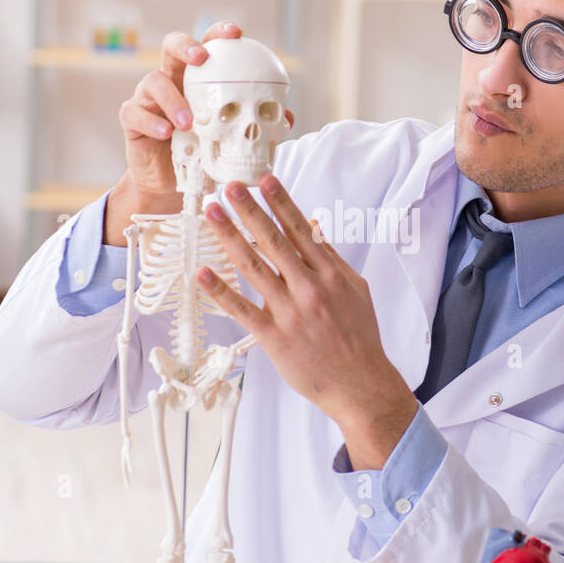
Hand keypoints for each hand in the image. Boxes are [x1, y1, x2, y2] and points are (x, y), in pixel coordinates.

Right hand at [117, 20, 293, 201]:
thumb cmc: (202, 154)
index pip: (207, 46)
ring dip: (173, 98)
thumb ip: (254, 123)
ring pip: (153, 81)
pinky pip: (135, 113)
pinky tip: (167, 132)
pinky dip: (152, 121)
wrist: (171, 185)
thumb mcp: (230, 138)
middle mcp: (171, 80)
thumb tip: (288, 117)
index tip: (236, 33)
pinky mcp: (132, 119)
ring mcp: (148, 98)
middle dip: (186, 46)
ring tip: (189, 121)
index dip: (218, 34)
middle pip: (171, 47)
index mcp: (197, 79)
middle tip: (201, 59)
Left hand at [196, 175, 417, 465]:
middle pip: (273, 240)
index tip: (263, 180)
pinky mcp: (273, 336)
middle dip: (249, 210)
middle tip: (229, 187)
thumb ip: (331, 257)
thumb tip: (313, 226)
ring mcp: (289, 312)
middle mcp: (309, 287)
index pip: (300, 229)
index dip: (280, 202)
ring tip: (212, 213)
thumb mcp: (356, 289)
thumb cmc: (360, 336)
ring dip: (230, 237)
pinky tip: (202, 272)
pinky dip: (220, 290)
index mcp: (330, 273)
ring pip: (253, 267)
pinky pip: (241, 309)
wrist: (361, 383)